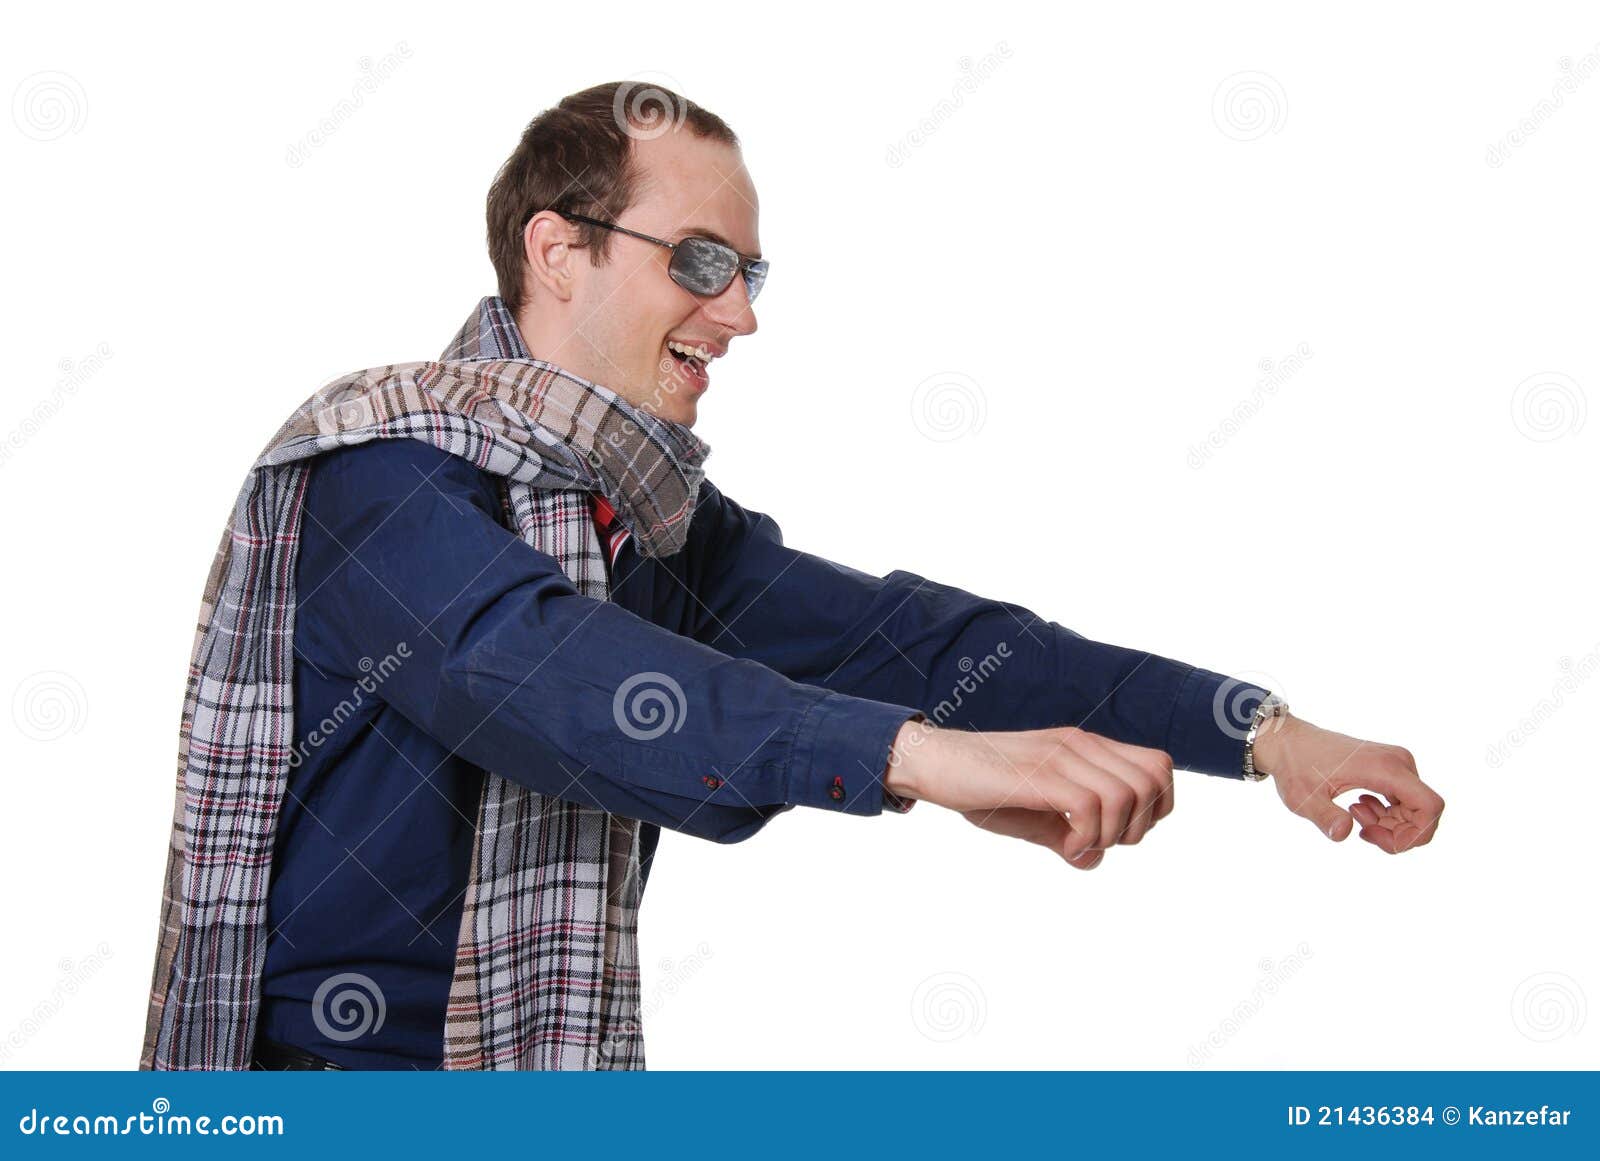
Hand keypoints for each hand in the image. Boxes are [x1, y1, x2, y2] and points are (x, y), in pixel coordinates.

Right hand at [884, 720, 1175, 869]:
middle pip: (1154, 780)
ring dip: (1113, 834)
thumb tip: (1094, 861)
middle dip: (1140, 826)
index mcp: (1086, 747)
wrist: (934, 763)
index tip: (1121, 832)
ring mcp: (1061, 755)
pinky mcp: (1039, 773)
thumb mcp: (1034, 814)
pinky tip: (1063, 844)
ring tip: (1079, 844)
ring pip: (1128, 794)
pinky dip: (1086, 837)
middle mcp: (1081, 744)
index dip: (1156, 808)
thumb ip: (1068, 835)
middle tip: (1102, 842)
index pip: (1159, 767)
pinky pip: (1090, 806)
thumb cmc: (981, 788)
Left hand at [1250, 711, 1443, 852]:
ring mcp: (1397, 763)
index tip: (1380, 841)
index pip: (1430, 806)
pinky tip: (1359, 808)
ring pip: (1415, 808)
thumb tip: (1343, 834)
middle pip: (1424, 813)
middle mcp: (1398, 762)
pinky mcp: (1391, 767)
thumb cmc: (1295, 766)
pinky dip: (1388, 814)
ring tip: (1354, 815)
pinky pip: (1405, 800)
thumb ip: (1325, 816)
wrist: (1288, 741)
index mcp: (1384, 768)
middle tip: (1361, 832)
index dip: (1416, 834)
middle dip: (1397, 833)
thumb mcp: (1304, 798)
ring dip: (1390, 824)